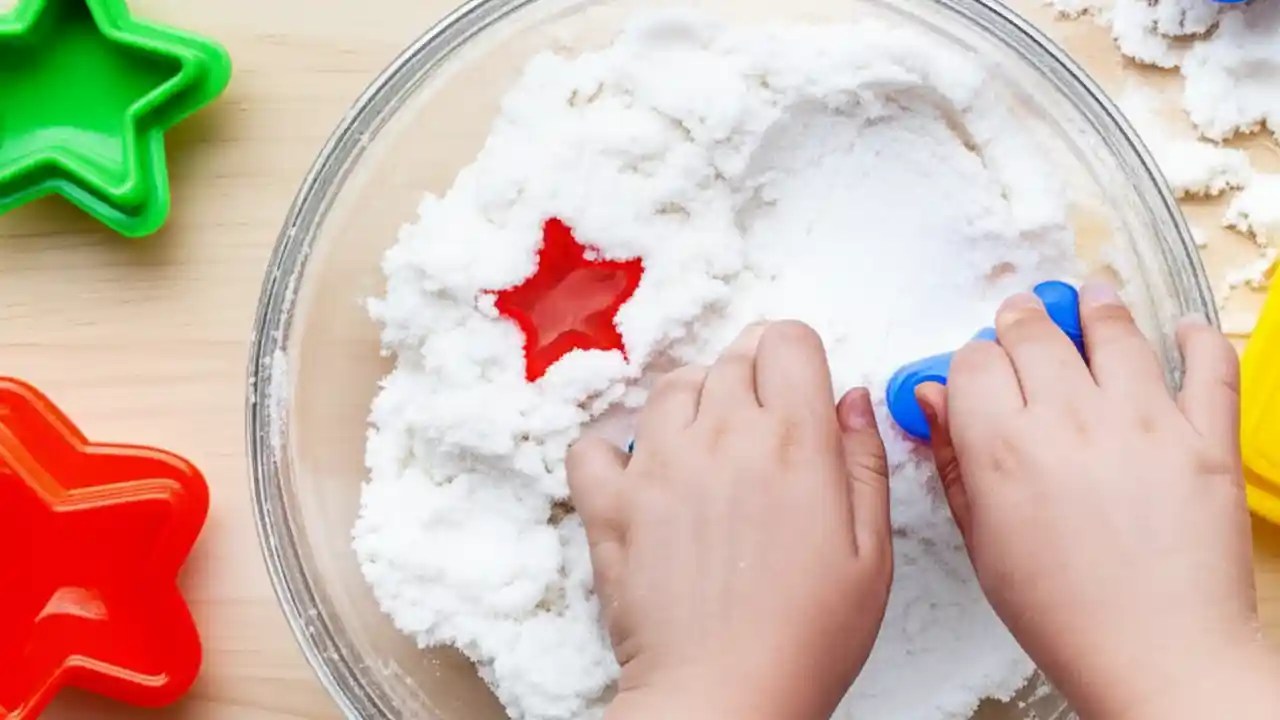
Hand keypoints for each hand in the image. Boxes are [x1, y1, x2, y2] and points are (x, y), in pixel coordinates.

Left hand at [568, 321, 893, 719]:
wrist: (724, 694)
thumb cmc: (808, 636)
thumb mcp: (870, 550)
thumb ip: (863, 461)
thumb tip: (850, 399)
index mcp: (793, 441)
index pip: (787, 340)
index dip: (798, 355)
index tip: (800, 384)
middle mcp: (722, 437)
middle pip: (731, 357)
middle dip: (753, 373)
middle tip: (763, 425)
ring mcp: (658, 466)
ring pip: (670, 387)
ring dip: (694, 399)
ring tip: (710, 444)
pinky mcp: (612, 504)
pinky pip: (595, 446)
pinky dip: (613, 449)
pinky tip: (640, 473)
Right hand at [917, 284, 1279, 718]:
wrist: (1160, 657)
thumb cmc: (1065, 614)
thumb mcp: (983, 541)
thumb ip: (953, 461)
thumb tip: (931, 402)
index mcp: (1005, 449)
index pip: (973, 362)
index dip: (971, 357)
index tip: (977, 365)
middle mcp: (1071, 422)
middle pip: (1036, 333)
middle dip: (1022, 319)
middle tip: (1023, 315)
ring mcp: (1145, 423)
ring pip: (1114, 332)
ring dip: (1097, 307)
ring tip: (1092, 295)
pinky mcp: (1206, 437)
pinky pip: (1208, 365)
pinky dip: (1198, 338)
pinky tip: (1184, 329)